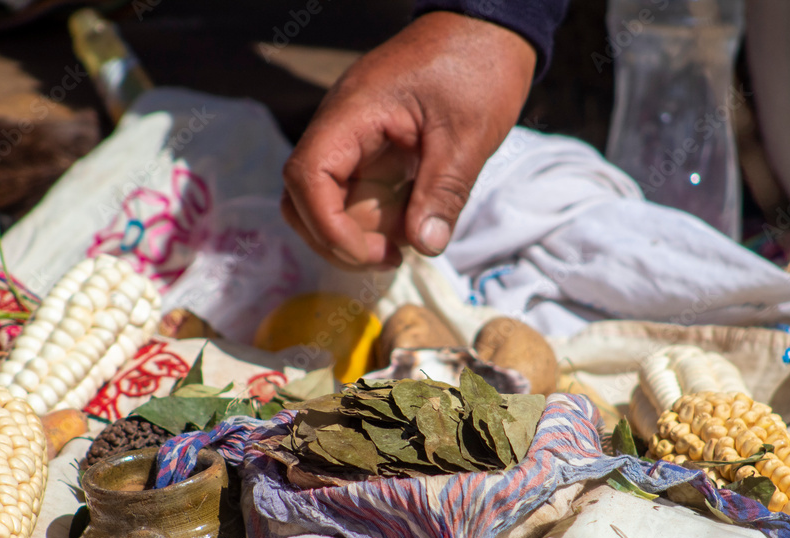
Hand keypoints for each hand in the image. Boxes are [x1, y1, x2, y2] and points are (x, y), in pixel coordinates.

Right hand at [281, 11, 535, 269]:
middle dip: (336, 240)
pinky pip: (356, 194)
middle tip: (389, 258)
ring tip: (406, 245)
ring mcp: (353, 141)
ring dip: (357, 235)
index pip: (306, 177)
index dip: (328, 227)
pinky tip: (411, 227)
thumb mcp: (469, 135)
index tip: (373, 252)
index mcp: (352, 114)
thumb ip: (444, 191)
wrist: (487, 28)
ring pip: (327, 203)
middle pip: (302, 198)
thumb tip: (425, 246)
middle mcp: (341, 128)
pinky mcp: (371, 151)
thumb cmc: (477, 67)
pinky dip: (376, 220)